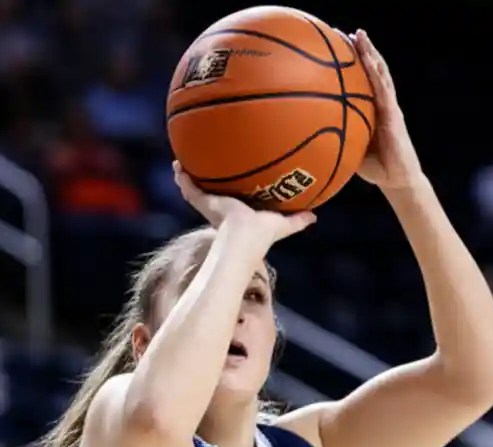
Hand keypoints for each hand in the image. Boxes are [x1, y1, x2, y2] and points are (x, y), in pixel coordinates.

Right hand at [174, 162, 315, 243]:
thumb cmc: (264, 233)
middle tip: (203, 168)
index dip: (230, 192)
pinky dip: (182, 177)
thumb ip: (297, 220)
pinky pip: (189, 187)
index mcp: (239, 213)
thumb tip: (315, 217)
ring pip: (196, 189)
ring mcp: (210, 205)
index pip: (233, 200)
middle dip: (207, 183)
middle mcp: (222, 208)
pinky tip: (177, 164)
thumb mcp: (283, 223)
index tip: (230, 180)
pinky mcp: (203, 201)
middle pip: (211, 193)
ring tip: (183, 163)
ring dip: (189, 177)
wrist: (245, 236)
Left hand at [352, 30, 423, 189]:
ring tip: (360, 35)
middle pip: (372, 70)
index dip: (352, 62)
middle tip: (345, 31)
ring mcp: (390, 107)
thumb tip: (308, 135)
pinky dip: (377, 74)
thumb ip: (336, 138)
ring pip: (381, 74)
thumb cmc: (374, 168)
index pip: (362, 80)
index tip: (336, 46)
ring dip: (371, 53)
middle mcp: (382, 104)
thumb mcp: (350, 149)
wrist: (397, 182)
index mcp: (372, 109)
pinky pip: (385, 91)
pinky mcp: (395, 115)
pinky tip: (370, 61)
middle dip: (361, 49)